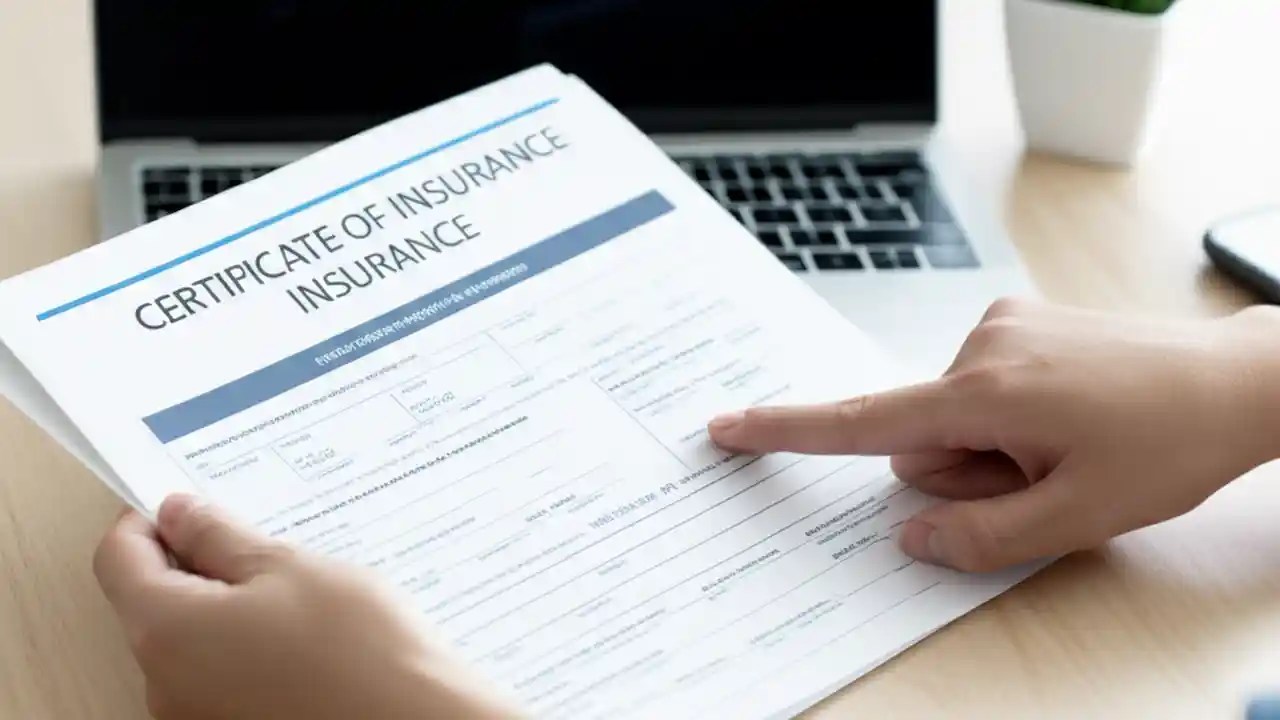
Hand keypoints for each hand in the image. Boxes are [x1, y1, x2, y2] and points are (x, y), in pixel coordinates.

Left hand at [93, 494, 524, 719]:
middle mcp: (164, 684)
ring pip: (191, 642)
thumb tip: (179, 513)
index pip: (119, 558)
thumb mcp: (290, 568)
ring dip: (229, 609)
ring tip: (300, 595)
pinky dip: (249, 649)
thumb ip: (221, 538)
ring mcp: (196, 716)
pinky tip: (307, 639)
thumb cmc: (359, 648)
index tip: (185, 504)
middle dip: (197, 565)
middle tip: (263, 544)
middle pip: (152, 603)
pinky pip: (221, 677)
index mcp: (166, 630)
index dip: (147, 520)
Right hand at [708, 299, 1279, 572]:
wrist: (1239, 381)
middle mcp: (980, 345)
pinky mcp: (1018, 322)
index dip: (787, 432)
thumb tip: (909, 535)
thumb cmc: (1168, 444)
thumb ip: (978, 537)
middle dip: (963, 472)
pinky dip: (1006, 416)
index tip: (725, 427)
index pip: (862, 422)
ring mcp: (1001, 326)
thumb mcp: (1075, 518)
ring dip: (990, 446)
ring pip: (950, 416)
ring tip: (1067, 444)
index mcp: (985, 392)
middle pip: (919, 438)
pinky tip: (1068, 416)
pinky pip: (978, 386)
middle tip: (1043, 477)